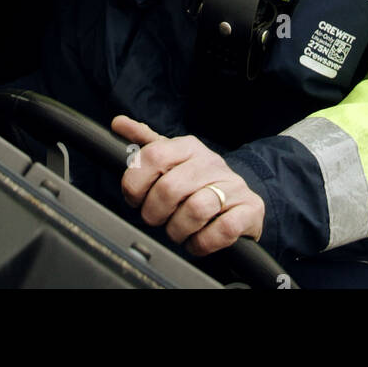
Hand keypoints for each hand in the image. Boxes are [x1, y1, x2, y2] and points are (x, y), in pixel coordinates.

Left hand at [111, 114, 264, 255]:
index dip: (135, 183)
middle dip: (154, 213)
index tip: (135, 199)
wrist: (241, 198)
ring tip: (177, 231)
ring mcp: (233, 185)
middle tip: (156, 219)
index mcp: (188, 147)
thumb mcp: (173, 159)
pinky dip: (203, 242)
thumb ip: (145, 143)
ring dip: (178, 230)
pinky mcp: (249, 209)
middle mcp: (211, 162)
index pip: (153, 156)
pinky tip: (198, 240)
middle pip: (169, 189)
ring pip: (196, 210)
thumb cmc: (198, 181)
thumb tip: (118, 123)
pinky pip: (222, 230)